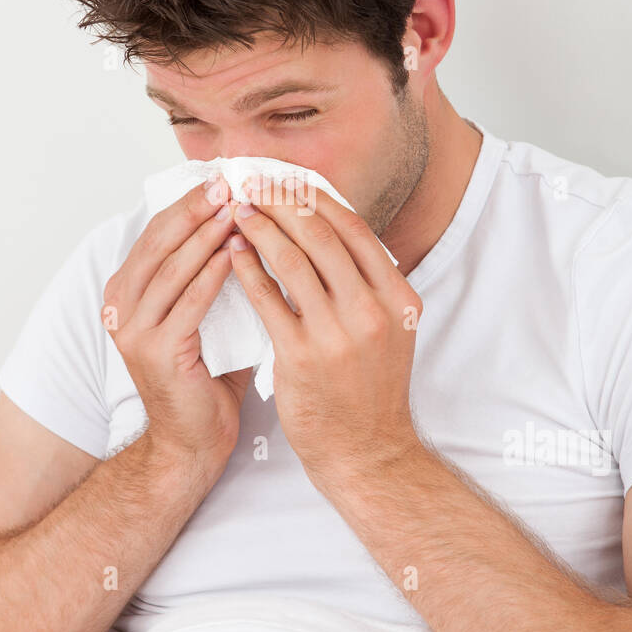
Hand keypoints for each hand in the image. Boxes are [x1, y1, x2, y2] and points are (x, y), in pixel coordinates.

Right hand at [101, 177, 252, 480]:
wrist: (192, 443)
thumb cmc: (206, 379)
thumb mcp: (202, 317)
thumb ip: (211, 277)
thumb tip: (249, 227)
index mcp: (127, 293)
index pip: (158, 234)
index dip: (189, 204)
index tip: (223, 179)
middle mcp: (121, 307)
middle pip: (160, 242)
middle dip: (197, 209)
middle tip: (230, 184)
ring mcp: (132, 330)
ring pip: (173, 267)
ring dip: (208, 235)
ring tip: (240, 209)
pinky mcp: (155, 351)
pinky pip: (189, 302)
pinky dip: (214, 274)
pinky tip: (239, 253)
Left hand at [226, 176, 421, 486]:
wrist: (366, 453)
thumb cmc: (370, 389)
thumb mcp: (387, 328)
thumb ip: (366, 283)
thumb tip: (329, 228)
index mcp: (398, 297)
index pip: (354, 229)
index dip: (316, 197)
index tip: (287, 178)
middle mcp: (373, 310)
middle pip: (322, 235)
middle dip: (282, 202)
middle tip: (253, 182)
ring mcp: (339, 334)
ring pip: (293, 262)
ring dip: (260, 229)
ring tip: (237, 211)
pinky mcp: (302, 356)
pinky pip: (268, 300)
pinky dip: (248, 271)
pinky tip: (232, 254)